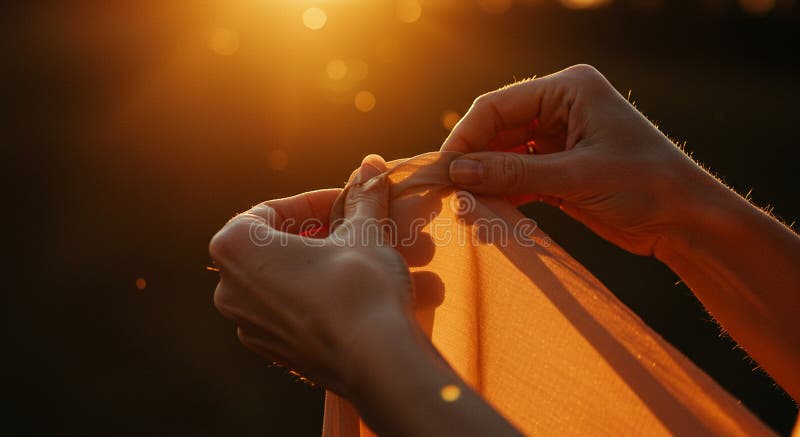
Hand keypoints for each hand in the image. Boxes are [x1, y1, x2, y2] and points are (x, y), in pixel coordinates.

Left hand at [209, 155, 416, 397]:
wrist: (376, 362)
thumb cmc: (361, 286)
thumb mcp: (365, 231)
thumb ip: (363, 196)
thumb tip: (372, 165)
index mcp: (235, 248)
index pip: (276, 211)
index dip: (318, 203)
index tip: (351, 202)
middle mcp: (229, 288)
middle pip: (280, 246)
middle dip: (326, 235)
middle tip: (361, 229)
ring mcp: (249, 325)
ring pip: (292, 280)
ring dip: (330, 265)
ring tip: (374, 260)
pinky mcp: (274, 351)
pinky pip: (296, 311)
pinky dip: (324, 297)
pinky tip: (363, 293)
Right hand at [442, 64, 718, 255]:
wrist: (687, 221)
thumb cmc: (647, 185)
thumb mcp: (578, 176)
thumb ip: (516, 172)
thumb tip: (459, 171)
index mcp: (569, 89)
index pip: (499, 105)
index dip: (466, 136)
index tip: (444, 169)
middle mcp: (560, 108)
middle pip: (496, 129)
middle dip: (472, 159)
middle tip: (446, 191)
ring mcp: (558, 140)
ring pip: (503, 155)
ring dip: (484, 179)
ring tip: (462, 205)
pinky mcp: (559, 171)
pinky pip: (517, 177)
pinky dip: (502, 194)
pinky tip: (485, 211)